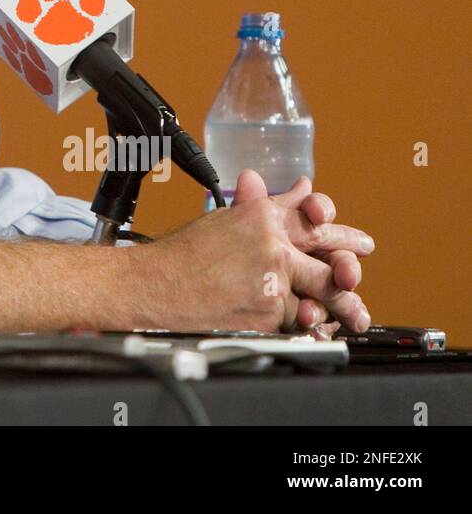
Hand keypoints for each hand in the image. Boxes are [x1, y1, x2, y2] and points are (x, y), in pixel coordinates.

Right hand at [136, 169, 373, 334]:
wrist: (155, 285)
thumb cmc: (181, 254)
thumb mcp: (225, 219)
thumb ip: (266, 205)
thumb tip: (299, 186)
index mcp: (261, 215)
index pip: (315, 218)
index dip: (341, 231)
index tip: (357, 241)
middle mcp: (272, 244)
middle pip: (330, 259)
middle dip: (349, 271)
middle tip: (356, 278)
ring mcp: (273, 280)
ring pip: (321, 295)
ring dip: (336, 306)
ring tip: (351, 312)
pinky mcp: (269, 314)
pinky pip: (299, 323)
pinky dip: (304, 326)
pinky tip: (309, 327)